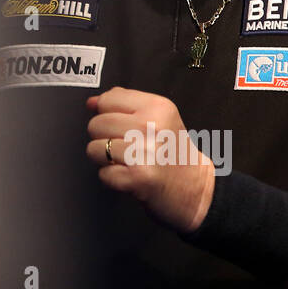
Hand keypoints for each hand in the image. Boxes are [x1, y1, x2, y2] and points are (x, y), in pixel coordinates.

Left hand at [85, 87, 215, 233]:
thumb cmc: (173, 153)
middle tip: (125, 146)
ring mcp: (145, 152)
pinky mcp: (138, 177)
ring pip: (94, 149)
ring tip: (127, 161)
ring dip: (106, 160)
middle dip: (104, 138)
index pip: (108, 100)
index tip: (122, 125)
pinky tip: (130, 175)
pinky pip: (103, 173)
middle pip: (96, 124)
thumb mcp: (157, 117)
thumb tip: (91, 102)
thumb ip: (123, 104)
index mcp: (157, 107)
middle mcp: (151, 127)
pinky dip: (112, 178)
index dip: (107, 114)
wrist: (196, 188)